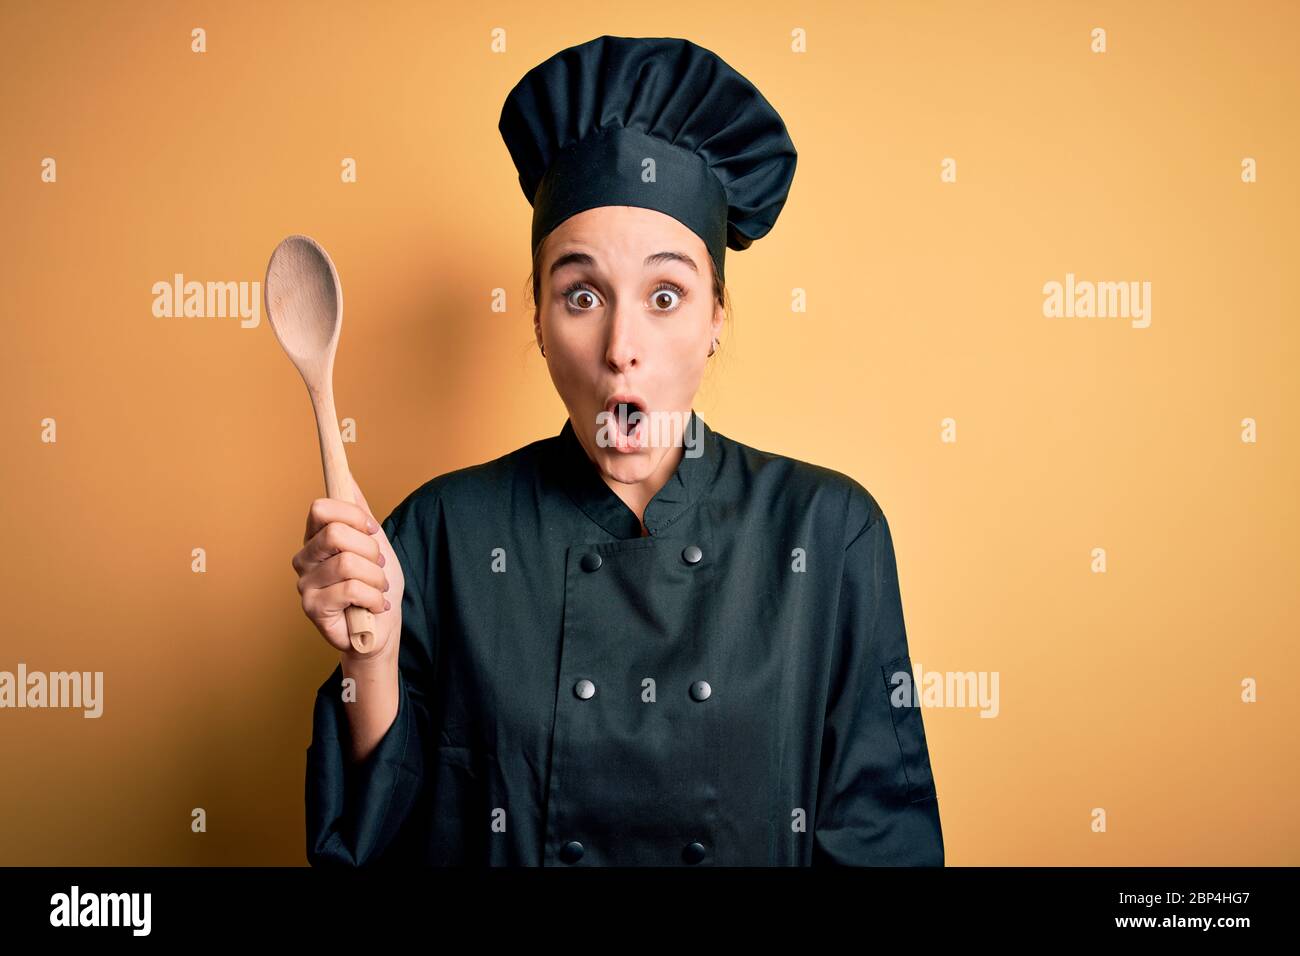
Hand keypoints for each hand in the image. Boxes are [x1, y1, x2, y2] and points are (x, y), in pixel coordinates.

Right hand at [292, 475, 404, 660]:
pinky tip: (374, 606)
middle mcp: (304, 558)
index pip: (321, 508)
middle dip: (370, 550)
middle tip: (377, 567)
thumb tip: (346, 474)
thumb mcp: (373, 541)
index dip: (352, 515)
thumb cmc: (376, 585)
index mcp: (316, 538)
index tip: (371, 529)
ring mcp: (305, 584)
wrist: (383, 627)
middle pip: (335, 533)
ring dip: (376, 578)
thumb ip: (357, 509)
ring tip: (377, 589)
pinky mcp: (312, 608)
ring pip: (347, 563)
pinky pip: (351, 589)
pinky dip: (373, 597)